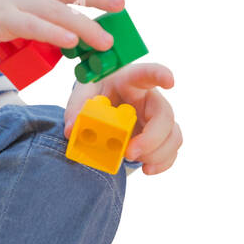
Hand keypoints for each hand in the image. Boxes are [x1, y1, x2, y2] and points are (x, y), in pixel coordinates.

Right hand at [0, 0, 124, 56]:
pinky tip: (73, 42)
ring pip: (56, 9)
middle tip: (120, 2)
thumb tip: (22, 73)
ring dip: (84, 24)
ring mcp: (12, 2)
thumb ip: (11, 49)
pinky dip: (56, 33)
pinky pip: (35, 26)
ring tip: (105, 40)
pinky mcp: (4, 19)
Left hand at [63, 62, 181, 174]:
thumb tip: (71, 131)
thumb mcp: (82, 95)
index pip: (147, 74)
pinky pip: (171, 149)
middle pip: (164, 114)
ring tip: (134, 161)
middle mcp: (149, 98)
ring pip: (172, 135)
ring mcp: (157, 118)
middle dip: (151, 138)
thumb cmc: (96, 93)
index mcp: (130, 81)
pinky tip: (147, 169)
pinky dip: (162, 163)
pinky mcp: (159, 136)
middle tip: (129, 153)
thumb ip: (75, 109)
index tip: (170, 81)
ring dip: (157, 153)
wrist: (102, 104)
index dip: (160, 75)